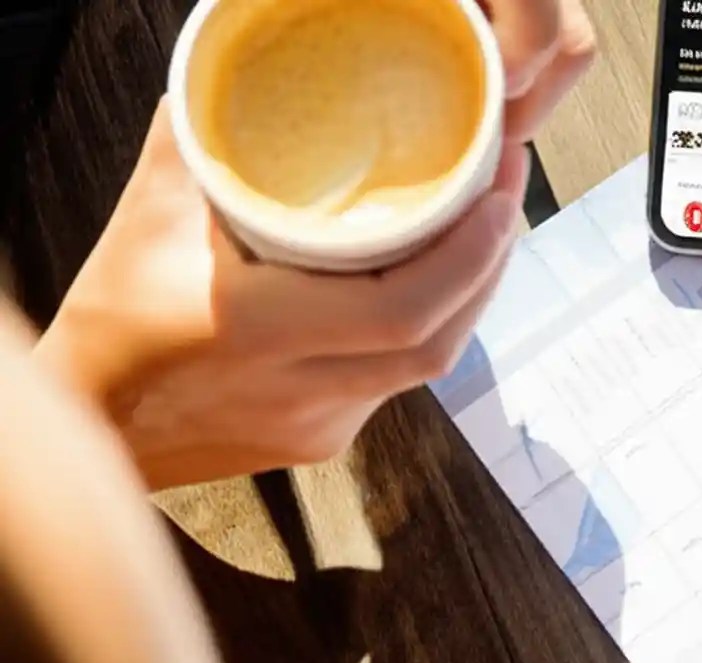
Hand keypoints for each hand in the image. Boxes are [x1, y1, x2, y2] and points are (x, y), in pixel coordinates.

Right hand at [33, 2, 595, 488]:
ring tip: (484, 232)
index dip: (471, 254)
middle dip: (489, 265)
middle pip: (438, 342)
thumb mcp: (150, 219)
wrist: (91, 423)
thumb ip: (206, 145)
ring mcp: (318, 426)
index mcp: (256, 331)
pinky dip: (426, 327)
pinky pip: (399, 382)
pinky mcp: (325, 443)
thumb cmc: (113, 320)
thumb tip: (253, 76)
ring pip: (427, 365)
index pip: (404, 308)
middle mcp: (300, 391)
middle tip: (505, 196)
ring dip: (467, 298)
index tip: (498, 191)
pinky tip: (435, 285)